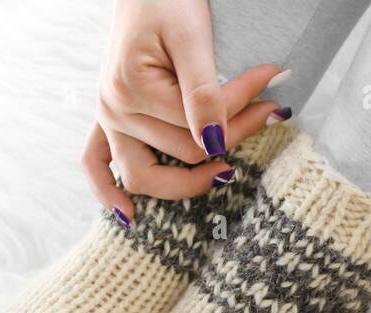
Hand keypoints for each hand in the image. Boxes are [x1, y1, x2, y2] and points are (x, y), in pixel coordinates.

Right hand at [86, 0, 287, 217]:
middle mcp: (114, 111)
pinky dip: (108, 192)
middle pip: (182, 153)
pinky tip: (129, 216)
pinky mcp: (109, 120)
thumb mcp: (191, 37)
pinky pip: (96, 165)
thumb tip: (215, 145)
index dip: (242, 107)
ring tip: (227, 171)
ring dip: (189, 179)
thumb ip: (203, 93)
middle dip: (233, 133)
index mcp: (130, 90)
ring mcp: (108, 119)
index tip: (275, 79)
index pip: (198, 126)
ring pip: (147, 176)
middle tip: (271, 111)